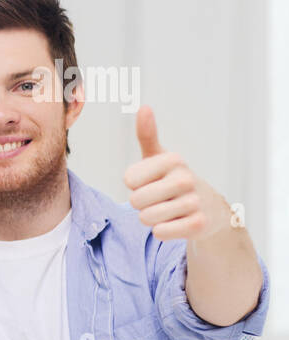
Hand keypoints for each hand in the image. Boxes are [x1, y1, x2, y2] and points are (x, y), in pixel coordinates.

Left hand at [125, 106, 225, 241]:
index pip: (129, 180)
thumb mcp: (160, 157)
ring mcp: (194, 202)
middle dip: (141, 204)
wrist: (210, 208)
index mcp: (173, 160)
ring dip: (150, 218)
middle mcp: (185, 178)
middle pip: (135, 201)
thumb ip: (147, 135)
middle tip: (158, 199)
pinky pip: (160, 232)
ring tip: (166, 210)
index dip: (134, 185)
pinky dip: (162, 231)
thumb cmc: (174, 180)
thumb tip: (144, 107)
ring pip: (146, 218)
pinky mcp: (198, 225)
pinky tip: (175, 222)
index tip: (150, 181)